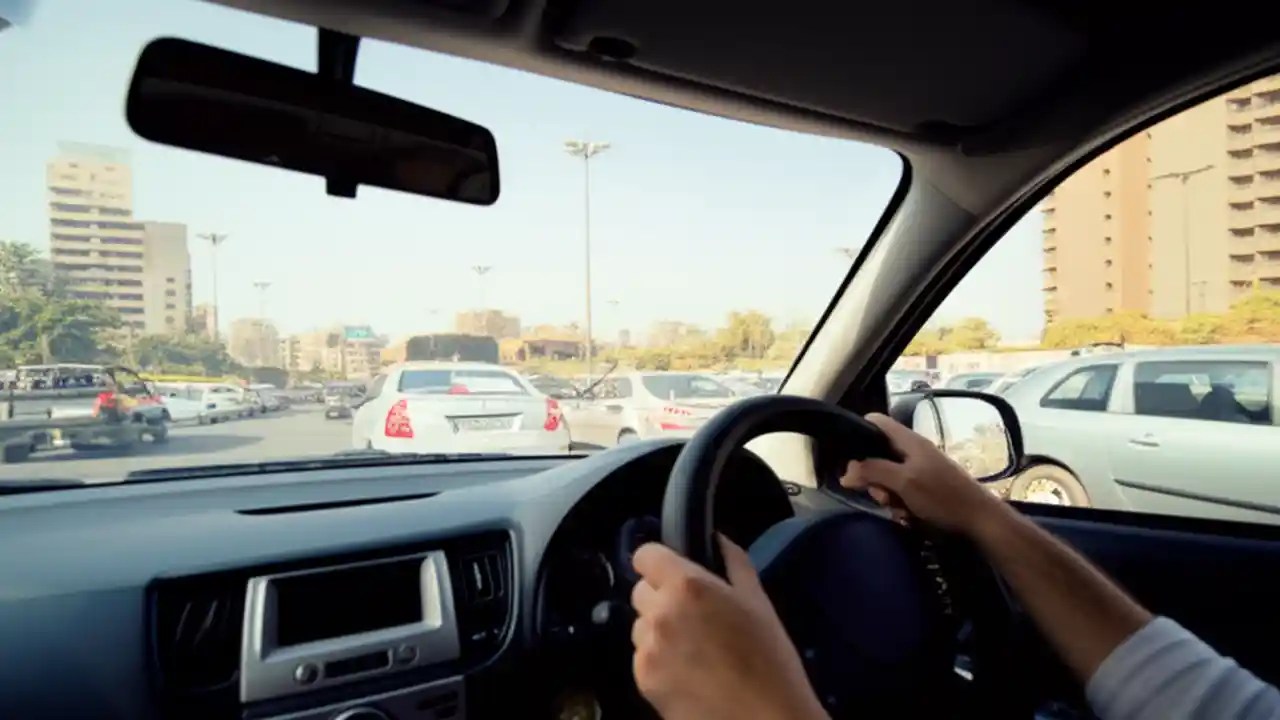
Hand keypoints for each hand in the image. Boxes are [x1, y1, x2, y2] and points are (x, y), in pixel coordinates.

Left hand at [630, 536, 827, 719]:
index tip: (674, 572)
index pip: (645, 555)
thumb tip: (716, 539)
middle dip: (661, 597)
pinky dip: (658, 660)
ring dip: (658, 629)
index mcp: (687, 586)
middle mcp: (660, 613)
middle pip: (640, 591)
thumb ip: (734, 562)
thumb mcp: (759, 602)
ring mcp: (647, 649)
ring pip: (640, 625)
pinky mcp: (643, 680)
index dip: (659, 561)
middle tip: (693, 615)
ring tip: (693, 648)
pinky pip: (642, 657)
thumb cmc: (770, 660)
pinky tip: (688, 672)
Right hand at [840, 412, 1006, 536]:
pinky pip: (901, 493)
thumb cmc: (942, 496)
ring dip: (887, 495)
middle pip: (877, 455)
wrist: (979, 521)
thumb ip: (873, 471)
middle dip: (872, 477)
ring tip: (899, 508)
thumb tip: (844, 472)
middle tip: (881, 494)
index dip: (859, 433)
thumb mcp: (904, 482)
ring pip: (887, 478)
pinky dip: (900, 504)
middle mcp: (913, 452)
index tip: (848, 457)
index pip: (876, 422)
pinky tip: (908, 516)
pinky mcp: (925, 489)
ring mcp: (920, 471)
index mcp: (909, 441)